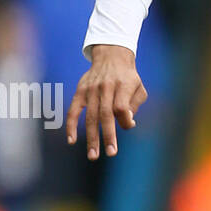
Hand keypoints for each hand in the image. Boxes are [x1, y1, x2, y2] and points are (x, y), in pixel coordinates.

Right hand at [65, 44, 147, 158]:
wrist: (111, 56)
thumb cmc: (128, 77)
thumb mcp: (139, 88)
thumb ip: (134, 105)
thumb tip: (128, 123)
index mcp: (122, 85)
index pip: (121, 107)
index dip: (124, 119)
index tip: (127, 126)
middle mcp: (105, 88)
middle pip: (105, 114)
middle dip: (108, 135)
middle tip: (110, 153)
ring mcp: (91, 90)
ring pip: (90, 116)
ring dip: (91, 137)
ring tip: (93, 155)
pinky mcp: (80, 91)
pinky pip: (73, 110)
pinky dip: (71, 125)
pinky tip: (71, 140)